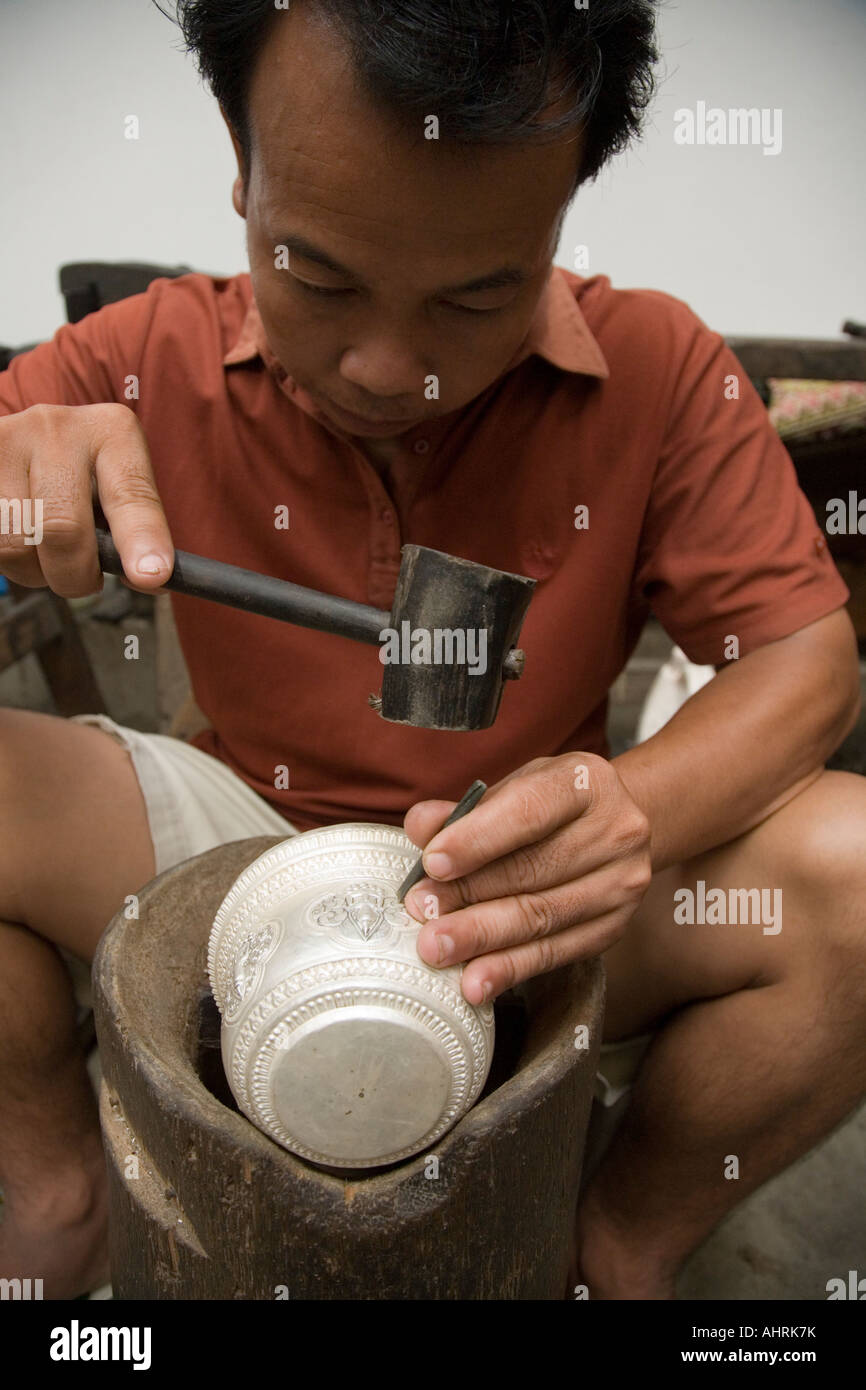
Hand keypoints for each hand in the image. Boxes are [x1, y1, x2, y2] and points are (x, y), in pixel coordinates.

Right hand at [0, 402, 172, 594]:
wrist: (33, 441)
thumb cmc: (85, 478)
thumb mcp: (117, 488)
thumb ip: (134, 531)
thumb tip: (150, 579)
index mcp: (112, 432)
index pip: (130, 494)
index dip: (141, 538)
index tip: (150, 575)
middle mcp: (57, 428)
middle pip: (62, 528)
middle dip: (74, 575)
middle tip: (82, 580)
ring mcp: (8, 439)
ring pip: (15, 543)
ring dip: (33, 571)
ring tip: (45, 554)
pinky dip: (8, 559)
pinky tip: (20, 540)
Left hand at [402, 753, 651, 1003]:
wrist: (615, 827)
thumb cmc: (552, 807)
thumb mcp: (513, 790)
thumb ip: (466, 810)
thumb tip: (420, 826)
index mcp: (587, 783)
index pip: (529, 812)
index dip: (477, 839)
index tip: (433, 863)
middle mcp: (616, 831)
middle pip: (533, 870)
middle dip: (469, 894)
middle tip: (422, 912)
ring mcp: (621, 884)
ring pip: (542, 917)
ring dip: (483, 937)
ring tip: (437, 948)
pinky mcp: (613, 927)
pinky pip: (555, 953)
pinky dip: (509, 969)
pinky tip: (475, 981)